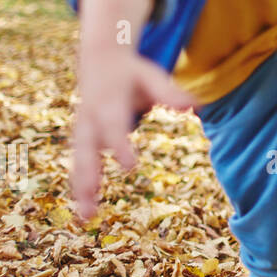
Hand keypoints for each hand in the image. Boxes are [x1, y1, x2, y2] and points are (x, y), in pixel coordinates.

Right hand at [72, 44, 197, 220]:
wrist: (99, 59)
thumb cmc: (131, 71)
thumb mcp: (151, 75)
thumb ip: (170, 91)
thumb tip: (197, 104)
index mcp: (108, 101)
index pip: (113, 126)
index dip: (119, 146)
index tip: (129, 167)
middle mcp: (89, 118)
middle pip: (87, 149)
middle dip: (88, 174)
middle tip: (93, 198)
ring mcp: (82, 130)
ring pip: (79, 162)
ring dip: (81, 189)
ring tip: (87, 217)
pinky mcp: (81, 140)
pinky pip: (78, 166)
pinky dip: (79, 187)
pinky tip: (85, 212)